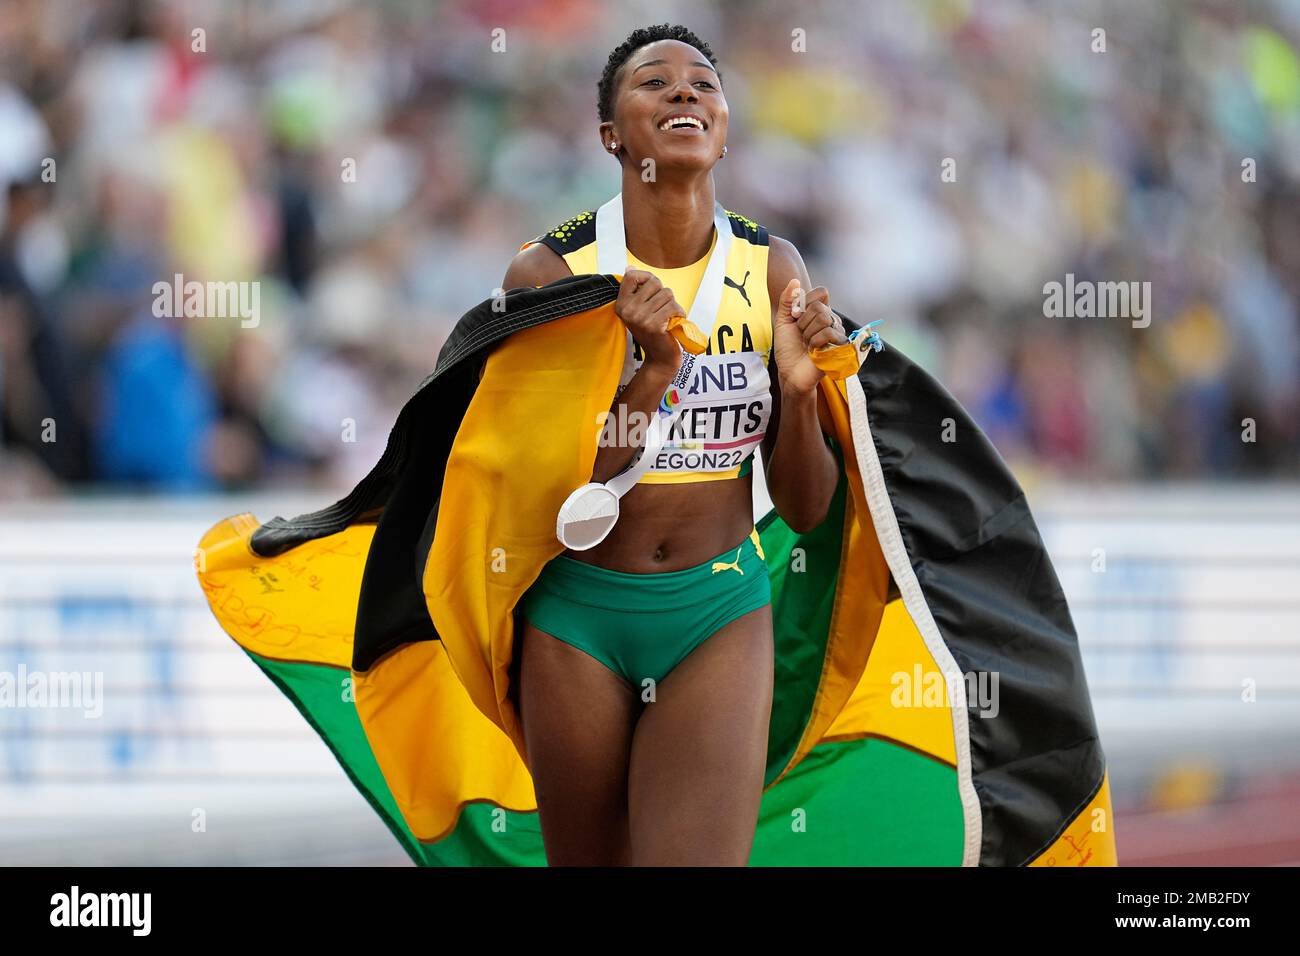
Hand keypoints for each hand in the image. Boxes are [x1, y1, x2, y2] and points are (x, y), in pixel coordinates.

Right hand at [615, 269, 686, 370]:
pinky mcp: (653, 325)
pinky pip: (673, 306)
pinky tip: (674, 322)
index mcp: (621, 305)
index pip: (631, 276)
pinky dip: (679, 313)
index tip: (652, 290)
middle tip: (662, 310)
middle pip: (654, 282)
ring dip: (672, 304)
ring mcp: (640, 318)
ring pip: (667, 294)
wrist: (660, 358)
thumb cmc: (653, 332)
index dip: (646, 278)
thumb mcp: (640, 310)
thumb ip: (636, 290)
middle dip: (663, 294)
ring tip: (667, 317)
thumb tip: (630, 268)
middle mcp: (628, 310)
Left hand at [772, 278, 847, 393]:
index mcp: (818, 312)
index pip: (821, 292)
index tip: (795, 317)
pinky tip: (814, 350)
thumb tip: (794, 281)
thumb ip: (787, 300)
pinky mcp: (841, 345)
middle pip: (820, 306)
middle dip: (803, 322)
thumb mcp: (783, 321)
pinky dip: (816, 341)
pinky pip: (829, 332)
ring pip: (824, 318)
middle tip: (801, 335)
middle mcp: (830, 319)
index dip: (805, 302)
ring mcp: (837, 332)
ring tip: (807, 344)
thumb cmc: (787, 349)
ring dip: (808, 333)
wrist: (790, 372)